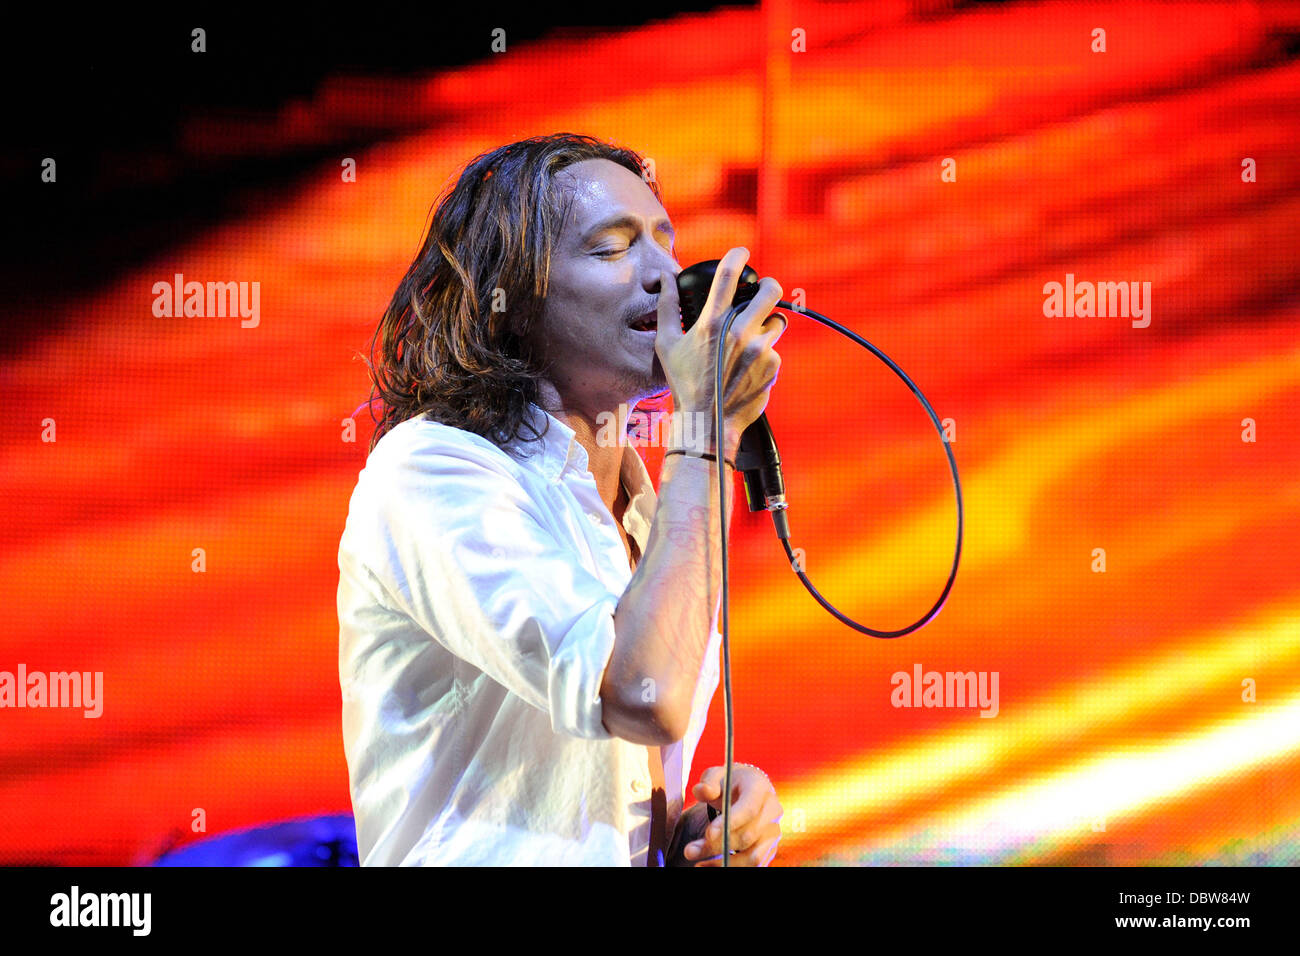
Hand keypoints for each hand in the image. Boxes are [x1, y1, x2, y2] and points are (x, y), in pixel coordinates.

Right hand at [654, 248, 786, 460]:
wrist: (708, 423)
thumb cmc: (684, 384)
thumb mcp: (666, 345)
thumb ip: (667, 308)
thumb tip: (665, 279)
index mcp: (711, 323)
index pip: (728, 276)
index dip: (738, 256)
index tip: (742, 253)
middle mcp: (739, 332)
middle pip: (770, 290)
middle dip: (768, 286)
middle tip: (763, 292)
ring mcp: (760, 349)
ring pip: (777, 320)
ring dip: (767, 323)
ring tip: (751, 339)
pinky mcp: (773, 365)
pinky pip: (775, 348)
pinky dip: (765, 353)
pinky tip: (748, 367)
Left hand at [683, 763, 782, 865]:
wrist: (747, 791)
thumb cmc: (729, 783)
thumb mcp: (716, 775)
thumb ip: (708, 782)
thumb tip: (701, 791)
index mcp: (760, 788)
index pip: (749, 809)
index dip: (730, 823)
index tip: (709, 834)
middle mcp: (772, 811)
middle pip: (748, 836)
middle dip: (717, 845)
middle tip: (690, 850)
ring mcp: (773, 832)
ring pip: (753, 857)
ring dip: (724, 863)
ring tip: (698, 864)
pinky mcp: (769, 849)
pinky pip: (754, 866)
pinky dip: (731, 867)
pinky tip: (708, 866)